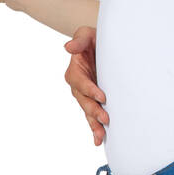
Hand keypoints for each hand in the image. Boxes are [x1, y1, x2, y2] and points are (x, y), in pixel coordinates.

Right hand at [64, 25, 107, 145]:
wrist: (100, 46)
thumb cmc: (93, 39)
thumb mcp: (86, 35)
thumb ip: (79, 41)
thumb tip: (68, 47)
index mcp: (74, 71)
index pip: (81, 83)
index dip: (90, 90)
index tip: (102, 96)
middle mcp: (78, 86)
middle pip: (84, 101)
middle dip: (94, 111)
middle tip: (106, 118)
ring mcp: (85, 95)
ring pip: (88, 112)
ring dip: (94, 125)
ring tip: (99, 137)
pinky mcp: (93, 100)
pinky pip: (93, 115)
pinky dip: (95, 127)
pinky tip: (100, 139)